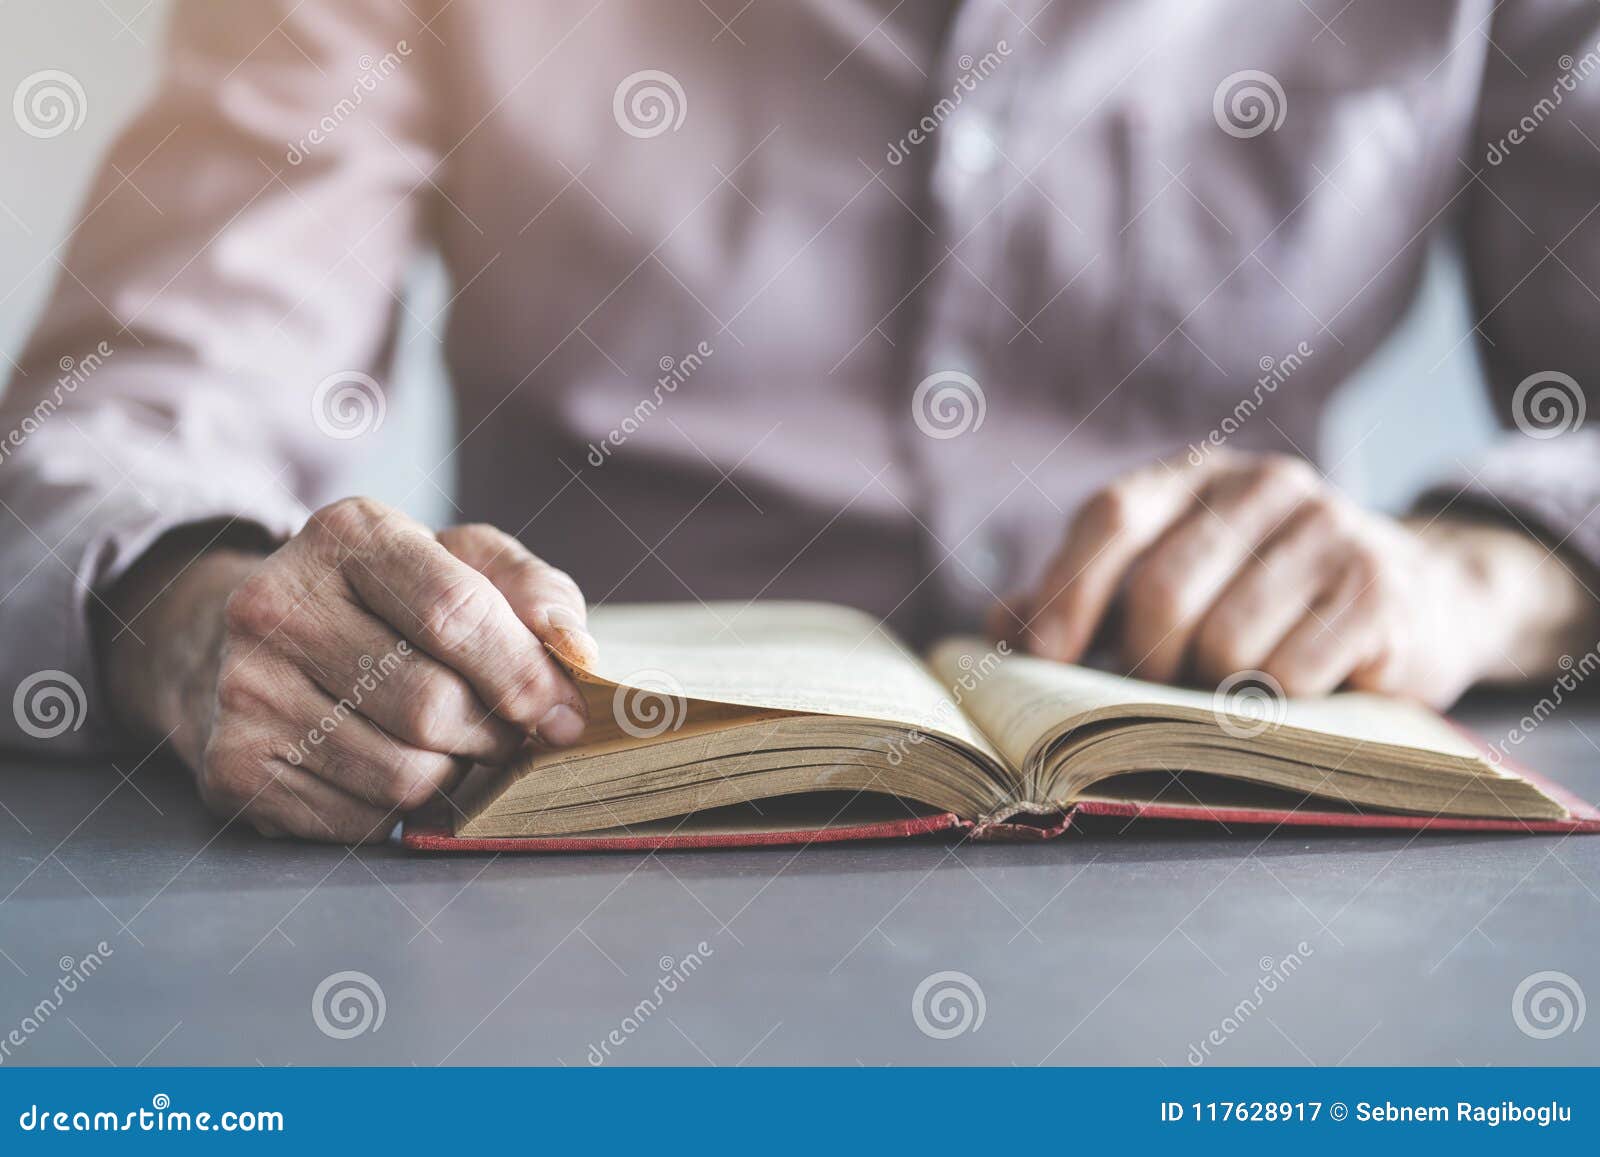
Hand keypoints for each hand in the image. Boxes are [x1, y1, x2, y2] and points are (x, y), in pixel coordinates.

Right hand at [97, 498, 598, 842]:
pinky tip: (393, 771)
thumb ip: (529, 590)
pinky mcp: (233, 764)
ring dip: (455, 779)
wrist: (247, 645)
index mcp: (347, 535)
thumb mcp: (459, 564)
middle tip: (508, 738)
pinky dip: (401, 812)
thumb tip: (575, 652)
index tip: (564, 714)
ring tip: (454, 753)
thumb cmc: (385, 604)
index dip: (525, 674)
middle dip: (494, 736)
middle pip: (432, 704)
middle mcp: (278, 604)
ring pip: (403, 774)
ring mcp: (246, 687)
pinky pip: (361, 820)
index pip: (455, 612)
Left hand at [995, 451, 1596, 706]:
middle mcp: (1264, 485)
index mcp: (1197, 477)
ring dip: (1213, 691)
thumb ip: (1084, 599)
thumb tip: (997, 624)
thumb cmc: (1265, 598)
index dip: (1066, 591)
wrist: (1420, 596)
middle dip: (1142, 663)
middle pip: (1162, 591)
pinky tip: (1293, 690)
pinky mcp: (1378, 588)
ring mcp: (1329, 529)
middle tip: (1151, 695)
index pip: (1112, 516)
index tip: (1038, 660)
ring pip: (1225, 643)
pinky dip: (1274, 703)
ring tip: (1231, 689)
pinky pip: (1290, 673)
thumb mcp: (1176, 579)